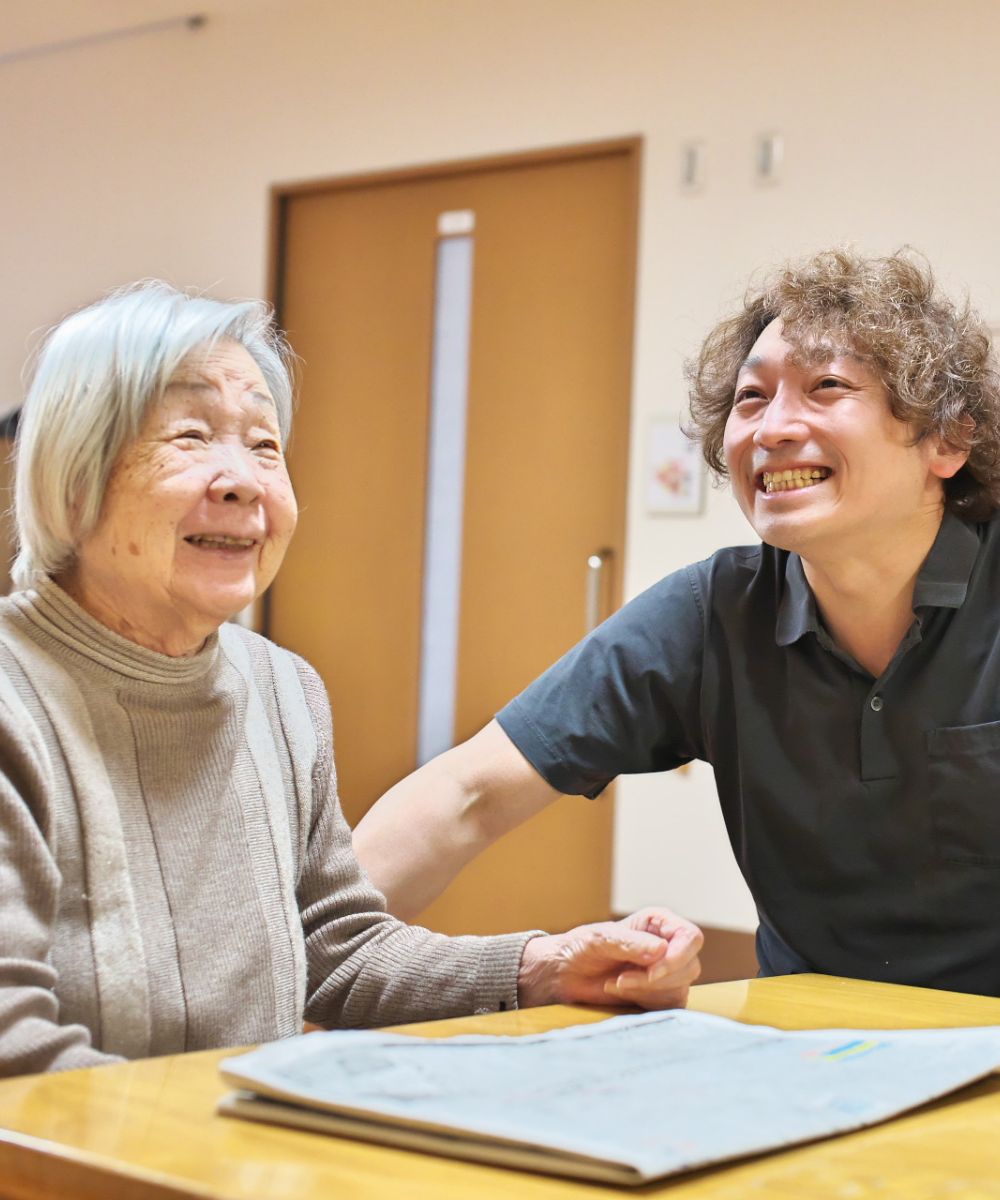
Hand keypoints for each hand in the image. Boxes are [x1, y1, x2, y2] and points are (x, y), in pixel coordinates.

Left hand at [516, 907, 702, 1009]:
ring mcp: (666, 972)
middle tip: (622, 980)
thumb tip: (661, 950)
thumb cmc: (581, 947)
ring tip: (616, 983)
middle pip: (689, 967)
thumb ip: (631, 943)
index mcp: (658, 923)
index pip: (691, 937)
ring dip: (646, 992)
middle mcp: (667, 946)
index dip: (678, 956)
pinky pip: (670, 1006)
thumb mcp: (601, 938)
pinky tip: (622, 993)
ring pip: (680, 989)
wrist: (565, 975)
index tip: (652, 971)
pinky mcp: (660, 995)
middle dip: (656, 980)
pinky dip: (646, 1004)